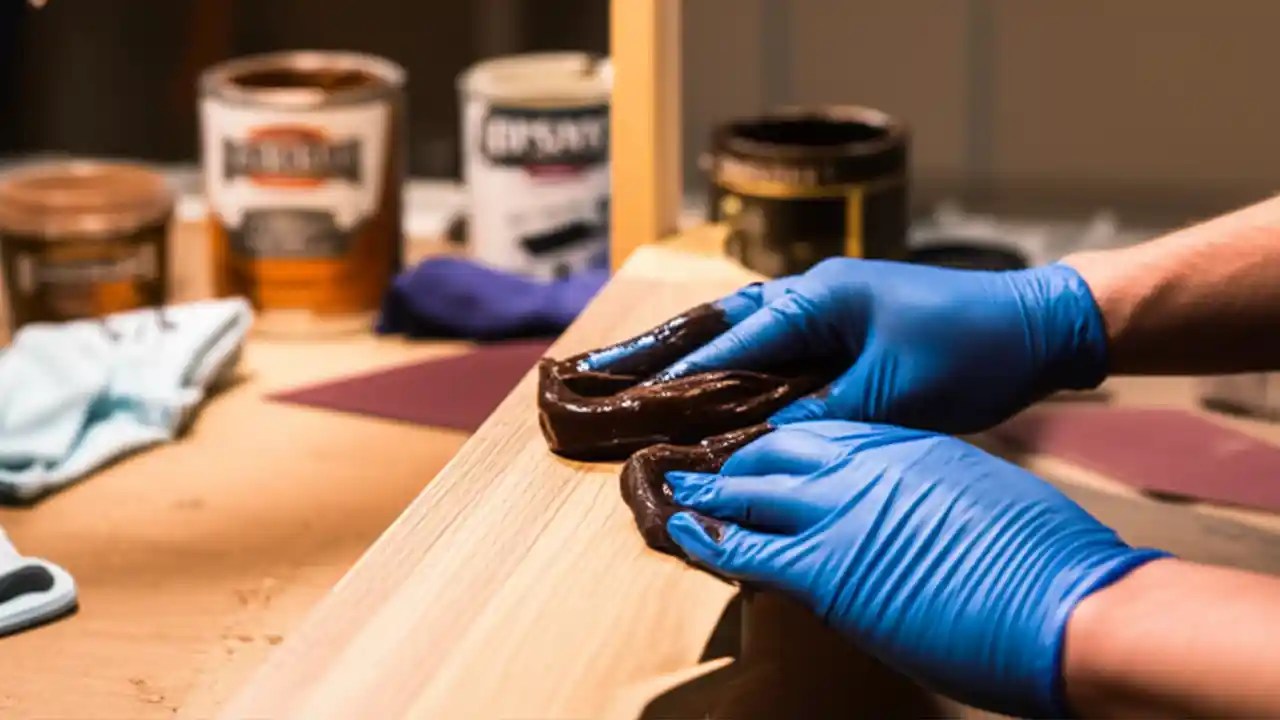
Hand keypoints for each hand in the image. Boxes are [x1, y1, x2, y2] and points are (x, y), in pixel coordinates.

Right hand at [658, 258, 1109, 432]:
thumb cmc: (970, 351)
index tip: (624, 404)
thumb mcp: (892, 393)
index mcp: (817, 299)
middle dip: (660, 353)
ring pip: (742, 330)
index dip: (675, 380)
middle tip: (596, 372)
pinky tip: (717, 383)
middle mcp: (812, 294)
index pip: (729, 347)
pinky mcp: (846, 325)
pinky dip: (738, 361)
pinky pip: (775, 343)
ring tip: (634, 373)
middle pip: (718, 326)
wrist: (1036, 325)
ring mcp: (828, 306)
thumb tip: (749, 446)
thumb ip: (818, 416)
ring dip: (694, 353)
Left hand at [664, 421, 1166, 716]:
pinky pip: (749, 546)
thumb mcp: (982, 497)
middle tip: (698, 460)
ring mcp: (844, 513)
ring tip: (674, 490)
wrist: (1068, 598)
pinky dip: (708, 536)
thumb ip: (934, 492)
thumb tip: (911, 509)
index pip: (826, 434)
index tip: (758, 448)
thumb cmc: (1048, 559)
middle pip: (781, 449)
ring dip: (709, 490)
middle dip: (735, 455)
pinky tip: (682, 530)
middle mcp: (868, 467)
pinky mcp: (829, 568)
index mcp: (908, 448)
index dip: (784, 442)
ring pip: (753, 490)